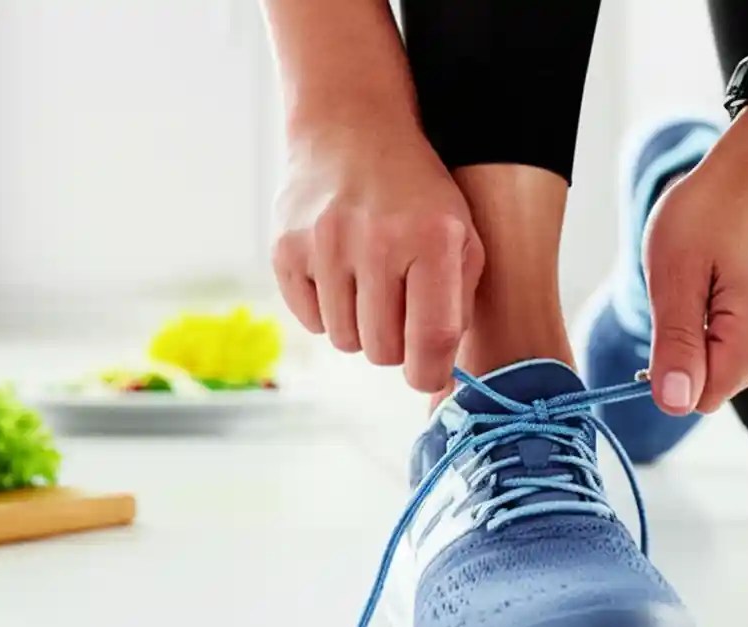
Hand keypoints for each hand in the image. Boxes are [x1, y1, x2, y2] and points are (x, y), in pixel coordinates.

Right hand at [272, 123, 483, 391]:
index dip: (430, 374)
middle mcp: (377, 240)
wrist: (352, 128)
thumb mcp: (460, 233)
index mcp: (432, 238)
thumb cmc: (416, 193)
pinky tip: (339, 274)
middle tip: (398, 313)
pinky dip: (326, 310)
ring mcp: (325, 244)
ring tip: (369, 286)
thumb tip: (443, 374)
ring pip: (344, 340)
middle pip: (383, 351)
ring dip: (360, 326)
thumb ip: (460, 303)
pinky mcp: (286, 248)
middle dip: (394, 345)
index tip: (428, 376)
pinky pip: (310, 320)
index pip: (431, 340)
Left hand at [643, 103, 747, 414]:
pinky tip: (720, 284)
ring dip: (704, 336)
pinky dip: (721, 326)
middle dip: (690, 350)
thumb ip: (676, 344)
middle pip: (719, 384)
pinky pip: (742, 345)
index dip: (672, 371)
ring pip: (729, 365)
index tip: (664, 322)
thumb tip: (674, 405)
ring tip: (705, 282)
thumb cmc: (709, 210)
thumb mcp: (673, 275)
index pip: (704, 396)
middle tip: (685, 293)